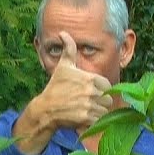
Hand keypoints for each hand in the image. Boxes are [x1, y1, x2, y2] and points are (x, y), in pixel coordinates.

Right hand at [13, 32, 113, 154]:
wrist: (45, 109)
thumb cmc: (55, 87)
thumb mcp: (63, 66)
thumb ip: (68, 49)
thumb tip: (63, 32)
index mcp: (90, 78)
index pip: (108, 86)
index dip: (101, 90)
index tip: (92, 93)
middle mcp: (91, 91)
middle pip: (108, 99)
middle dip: (101, 102)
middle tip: (89, 104)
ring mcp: (89, 105)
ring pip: (104, 111)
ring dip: (98, 113)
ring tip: (87, 111)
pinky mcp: (85, 118)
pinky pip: (99, 120)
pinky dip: (94, 122)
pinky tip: (84, 119)